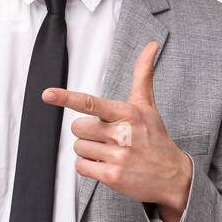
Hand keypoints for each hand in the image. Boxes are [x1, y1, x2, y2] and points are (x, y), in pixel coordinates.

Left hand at [43, 40, 193, 221]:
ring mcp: (117, 156)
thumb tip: (151, 46)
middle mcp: (121, 133)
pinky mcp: (112, 176)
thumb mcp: (148, 106)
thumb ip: (143, 75)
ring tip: (110, 152)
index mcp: (127, 113)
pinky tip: (107, 165)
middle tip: (106, 136)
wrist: (173, 175)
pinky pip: (81, 167)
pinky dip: (90, 167)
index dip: (66, 97)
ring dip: (89, 151)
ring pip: (78, 148)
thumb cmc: (155, 138)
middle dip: (87, 132)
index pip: (90, 103)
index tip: (48, 94)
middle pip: (78, 127)